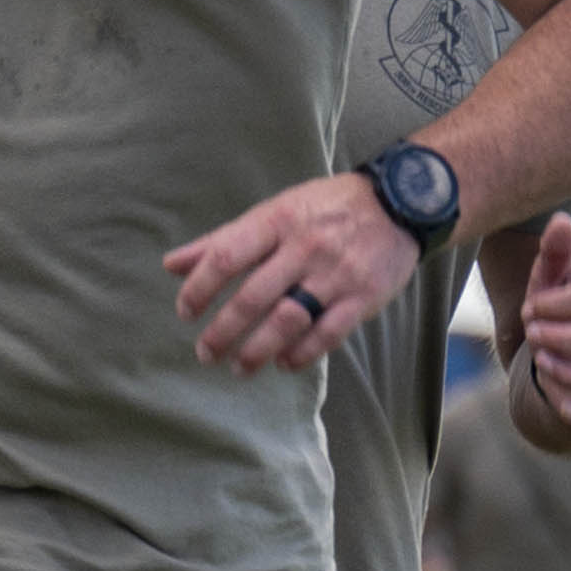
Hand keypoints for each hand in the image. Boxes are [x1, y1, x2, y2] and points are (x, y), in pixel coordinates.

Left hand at [167, 173, 418, 372]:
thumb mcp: (273, 212)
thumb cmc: (324, 209)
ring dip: (257, 350)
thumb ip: (223, 240)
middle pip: (254, 296)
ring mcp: (336, 273)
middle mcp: (305, 247)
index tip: (186, 312)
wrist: (400, 203)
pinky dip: (301, 354)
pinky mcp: (363, 296)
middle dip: (223, 331)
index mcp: (277, 221)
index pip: (227, 255)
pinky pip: (328, 333)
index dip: (200, 287)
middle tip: (206, 353)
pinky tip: (282, 364)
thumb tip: (171, 264)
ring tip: (238, 368)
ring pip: (288, 320)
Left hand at [507, 213, 570, 439]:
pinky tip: (563, 406)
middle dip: (568, 336)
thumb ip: (554, 255)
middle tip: (533, 335)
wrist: (558, 364)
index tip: (529, 309)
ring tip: (541, 363)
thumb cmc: (554, 317)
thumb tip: (561, 218)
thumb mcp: (547, 285)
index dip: (561, 302)